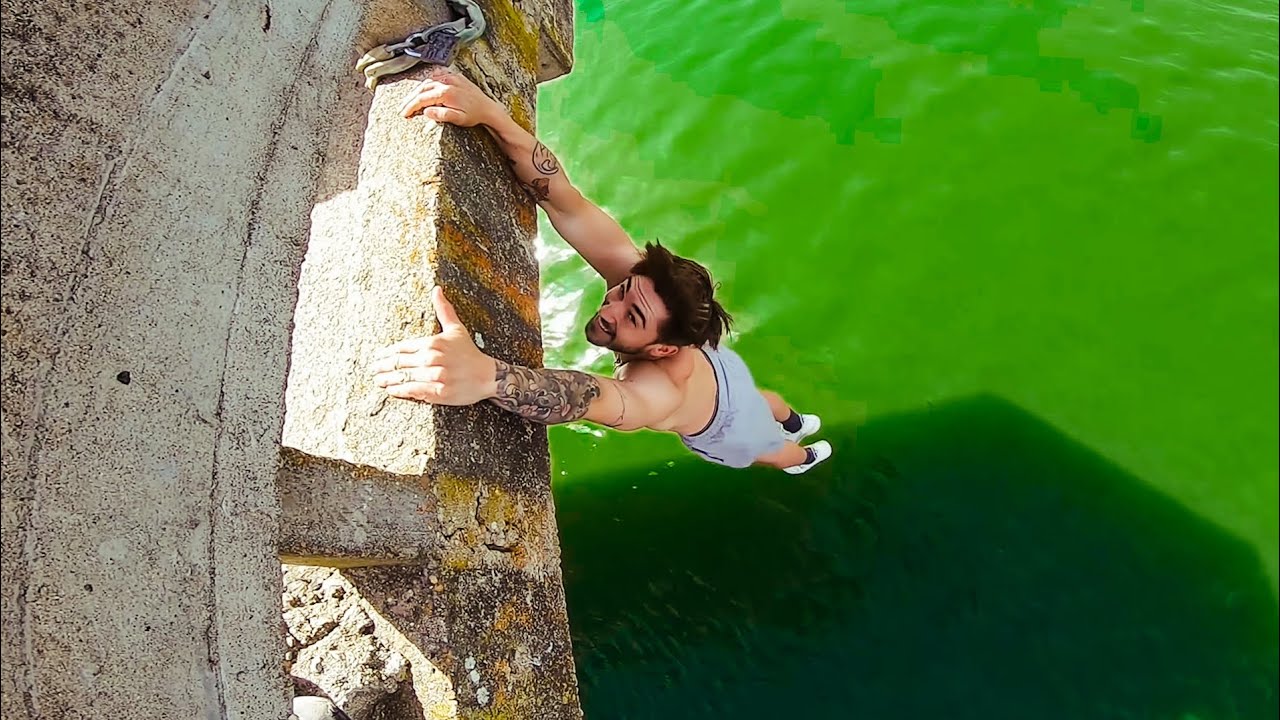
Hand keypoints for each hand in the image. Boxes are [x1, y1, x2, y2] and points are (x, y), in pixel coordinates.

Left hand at [370, 287, 496, 405]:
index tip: (377, 356)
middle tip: (373, 368)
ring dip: (387, 379)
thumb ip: (444, 310)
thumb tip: (436, 289)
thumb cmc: (469, 353)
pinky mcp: (438, 392)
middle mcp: (432, 358)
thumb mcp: (456, 329)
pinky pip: (414, 390)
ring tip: (378, 380)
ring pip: (404, 377)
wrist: (488, 376)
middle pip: (399, 363)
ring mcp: (435, 376)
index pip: (402, 347)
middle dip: (383, 366)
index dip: (387, 353)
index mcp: (433, 342)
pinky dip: (400, 391)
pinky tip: (391, 390)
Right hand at [399, 67, 503, 126]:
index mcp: (445, 93)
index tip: (403, 114)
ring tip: (410, 102)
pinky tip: (423, 89)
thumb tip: (425, 112)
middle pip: (421, 89)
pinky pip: (436, 76)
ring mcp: (450, 77)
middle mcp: (446, 82)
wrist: (488, 108)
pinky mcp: (454, 76)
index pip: (421, 99)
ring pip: (427, 82)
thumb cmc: (474, 115)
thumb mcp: (458, 119)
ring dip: (417, 92)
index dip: (410, 107)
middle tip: (402, 109)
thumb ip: (442, 115)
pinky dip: (427, 82)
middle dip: (409, 100)